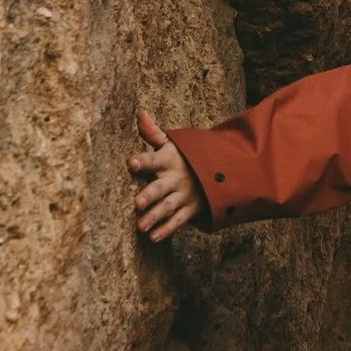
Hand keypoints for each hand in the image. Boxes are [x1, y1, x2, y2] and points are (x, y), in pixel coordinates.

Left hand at [130, 109, 203, 242]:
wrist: (219, 171)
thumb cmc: (184, 156)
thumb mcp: (172, 143)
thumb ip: (153, 133)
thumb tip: (139, 112)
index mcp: (168, 160)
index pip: (154, 159)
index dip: (143, 160)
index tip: (131, 162)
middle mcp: (175, 179)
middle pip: (160, 188)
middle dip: (149, 195)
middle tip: (136, 203)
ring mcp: (183, 195)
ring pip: (167, 207)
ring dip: (154, 216)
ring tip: (140, 226)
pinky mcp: (189, 209)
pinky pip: (178, 221)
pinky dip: (166, 229)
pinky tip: (153, 237)